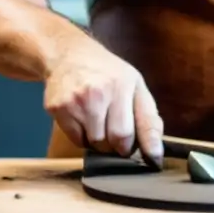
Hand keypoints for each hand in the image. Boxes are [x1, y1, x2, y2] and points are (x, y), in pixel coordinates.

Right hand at [43, 37, 163, 165]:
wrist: (68, 55)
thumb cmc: (107, 73)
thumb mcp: (135, 85)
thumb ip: (148, 118)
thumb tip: (156, 153)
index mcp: (123, 84)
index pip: (132, 130)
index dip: (139, 147)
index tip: (146, 157)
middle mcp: (99, 92)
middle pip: (113, 141)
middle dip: (119, 145)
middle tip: (117, 132)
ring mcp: (76, 101)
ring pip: (94, 144)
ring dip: (100, 141)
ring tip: (99, 121)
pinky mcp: (58, 109)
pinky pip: (76, 141)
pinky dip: (83, 137)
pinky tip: (83, 119)